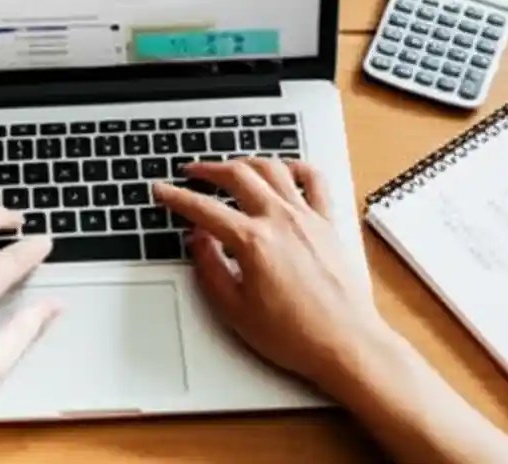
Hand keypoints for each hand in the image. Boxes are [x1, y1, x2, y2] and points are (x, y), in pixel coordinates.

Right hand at [154, 158, 383, 391]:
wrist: (345, 344)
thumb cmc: (296, 335)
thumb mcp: (235, 310)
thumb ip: (209, 268)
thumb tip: (197, 241)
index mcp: (253, 242)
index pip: (204, 209)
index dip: (176, 197)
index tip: (162, 191)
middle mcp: (281, 221)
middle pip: (237, 175)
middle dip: (208, 169)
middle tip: (191, 172)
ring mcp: (308, 218)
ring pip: (272, 169)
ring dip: (246, 162)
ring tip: (231, 167)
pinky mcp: (328, 223)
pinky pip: (313, 180)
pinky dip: (295, 167)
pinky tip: (283, 170)